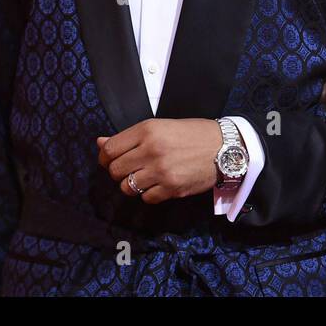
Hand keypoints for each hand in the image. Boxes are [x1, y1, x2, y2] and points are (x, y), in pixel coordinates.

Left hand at [96, 118, 222, 202]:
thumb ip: (130, 137)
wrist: (225, 147)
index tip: (109, 160)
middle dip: (119, 172)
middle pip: (115, 170)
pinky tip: (159, 185)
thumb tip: (100, 142)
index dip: (105, 157)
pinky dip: (149, 194)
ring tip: (145, 178)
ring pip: (127, 187)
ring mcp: (161, 171)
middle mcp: (152, 150)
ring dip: (132, 185)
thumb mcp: (160, 126)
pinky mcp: (172, 188)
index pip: (109, 149)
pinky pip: (146, 198)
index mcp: (147, 130)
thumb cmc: (193, 134)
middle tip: (131, 169)